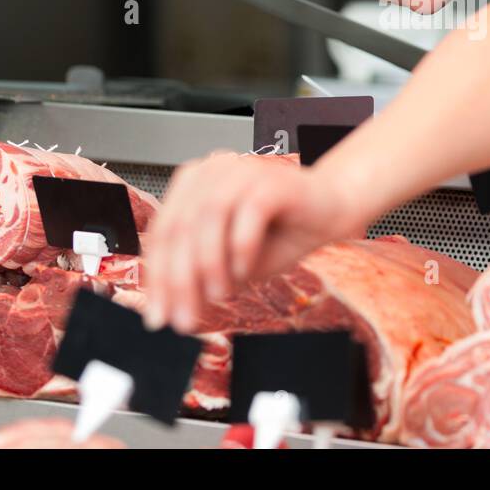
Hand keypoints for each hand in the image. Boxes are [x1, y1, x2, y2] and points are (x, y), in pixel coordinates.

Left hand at [142, 151, 358, 332]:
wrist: (331, 211)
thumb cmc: (281, 234)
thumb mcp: (232, 264)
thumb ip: (201, 278)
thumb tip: (171, 310)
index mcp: (193, 185)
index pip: (162, 234)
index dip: (157, 279)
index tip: (158, 317)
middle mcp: (212, 171)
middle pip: (180, 227)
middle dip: (178, 281)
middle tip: (183, 319)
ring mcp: (242, 170)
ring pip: (208, 218)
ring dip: (209, 265)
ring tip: (219, 296)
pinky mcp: (271, 180)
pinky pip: (248, 214)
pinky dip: (242, 249)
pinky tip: (244, 272)